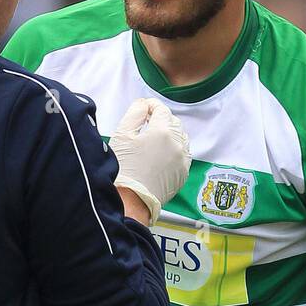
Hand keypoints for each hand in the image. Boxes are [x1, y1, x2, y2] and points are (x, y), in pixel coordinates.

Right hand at [110, 97, 190, 224]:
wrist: (130, 201)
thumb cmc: (123, 169)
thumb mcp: (122, 134)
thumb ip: (135, 113)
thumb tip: (144, 105)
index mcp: (162, 131)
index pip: (161, 109)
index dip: (151, 105)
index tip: (143, 109)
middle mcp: (177, 144)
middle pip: (173, 122)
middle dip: (161, 119)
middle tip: (147, 123)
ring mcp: (182, 160)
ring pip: (181, 138)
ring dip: (170, 134)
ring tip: (155, 139)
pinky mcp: (182, 174)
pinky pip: (183, 155)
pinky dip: (175, 150)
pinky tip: (162, 155)